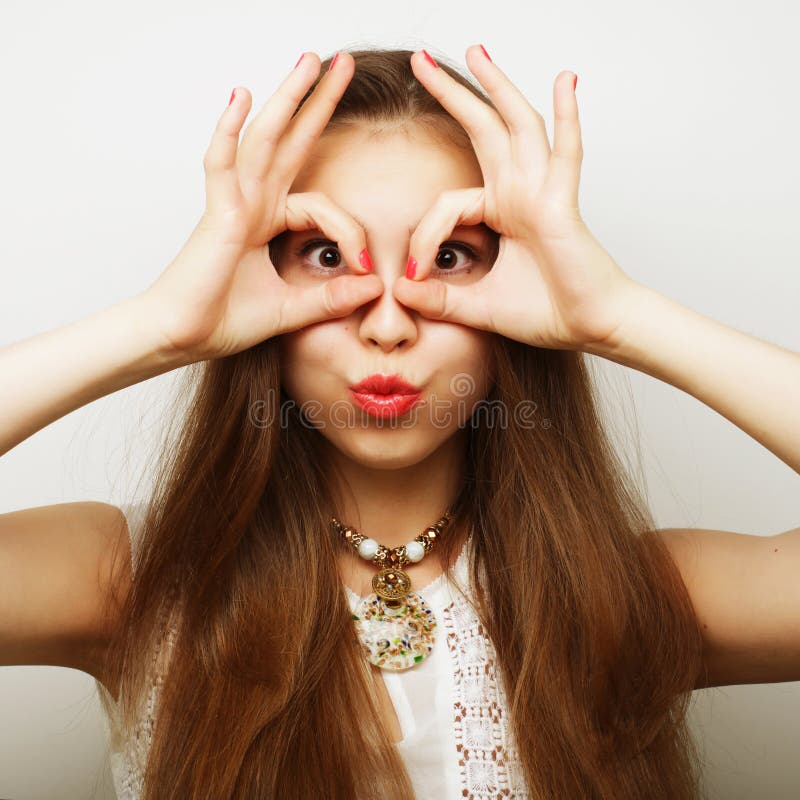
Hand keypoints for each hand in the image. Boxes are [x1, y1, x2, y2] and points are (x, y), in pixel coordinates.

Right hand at [142, 52, 381, 362]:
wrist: (181, 338)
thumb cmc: (222, 321)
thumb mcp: (292, 310)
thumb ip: (332, 299)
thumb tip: (377, 285)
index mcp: (268, 223)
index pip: (321, 205)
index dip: (351, 232)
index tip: (368, 266)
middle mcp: (252, 205)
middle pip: (290, 143)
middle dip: (317, 104)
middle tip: (342, 65)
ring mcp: (233, 204)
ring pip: (264, 141)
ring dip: (287, 99)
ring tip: (311, 61)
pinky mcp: (217, 214)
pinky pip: (221, 164)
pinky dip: (229, 130)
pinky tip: (241, 95)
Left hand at [393, 46, 640, 352]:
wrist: (589, 327)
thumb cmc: (546, 313)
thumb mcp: (478, 307)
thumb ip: (440, 298)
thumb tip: (398, 289)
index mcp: (501, 213)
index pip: (448, 203)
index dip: (423, 235)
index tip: (412, 274)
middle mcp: (520, 194)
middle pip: (483, 131)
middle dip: (454, 95)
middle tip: (422, 62)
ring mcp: (542, 193)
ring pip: (518, 127)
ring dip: (497, 87)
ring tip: (476, 52)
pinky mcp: (562, 203)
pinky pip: (566, 154)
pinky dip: (567, 117)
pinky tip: (564, 81)